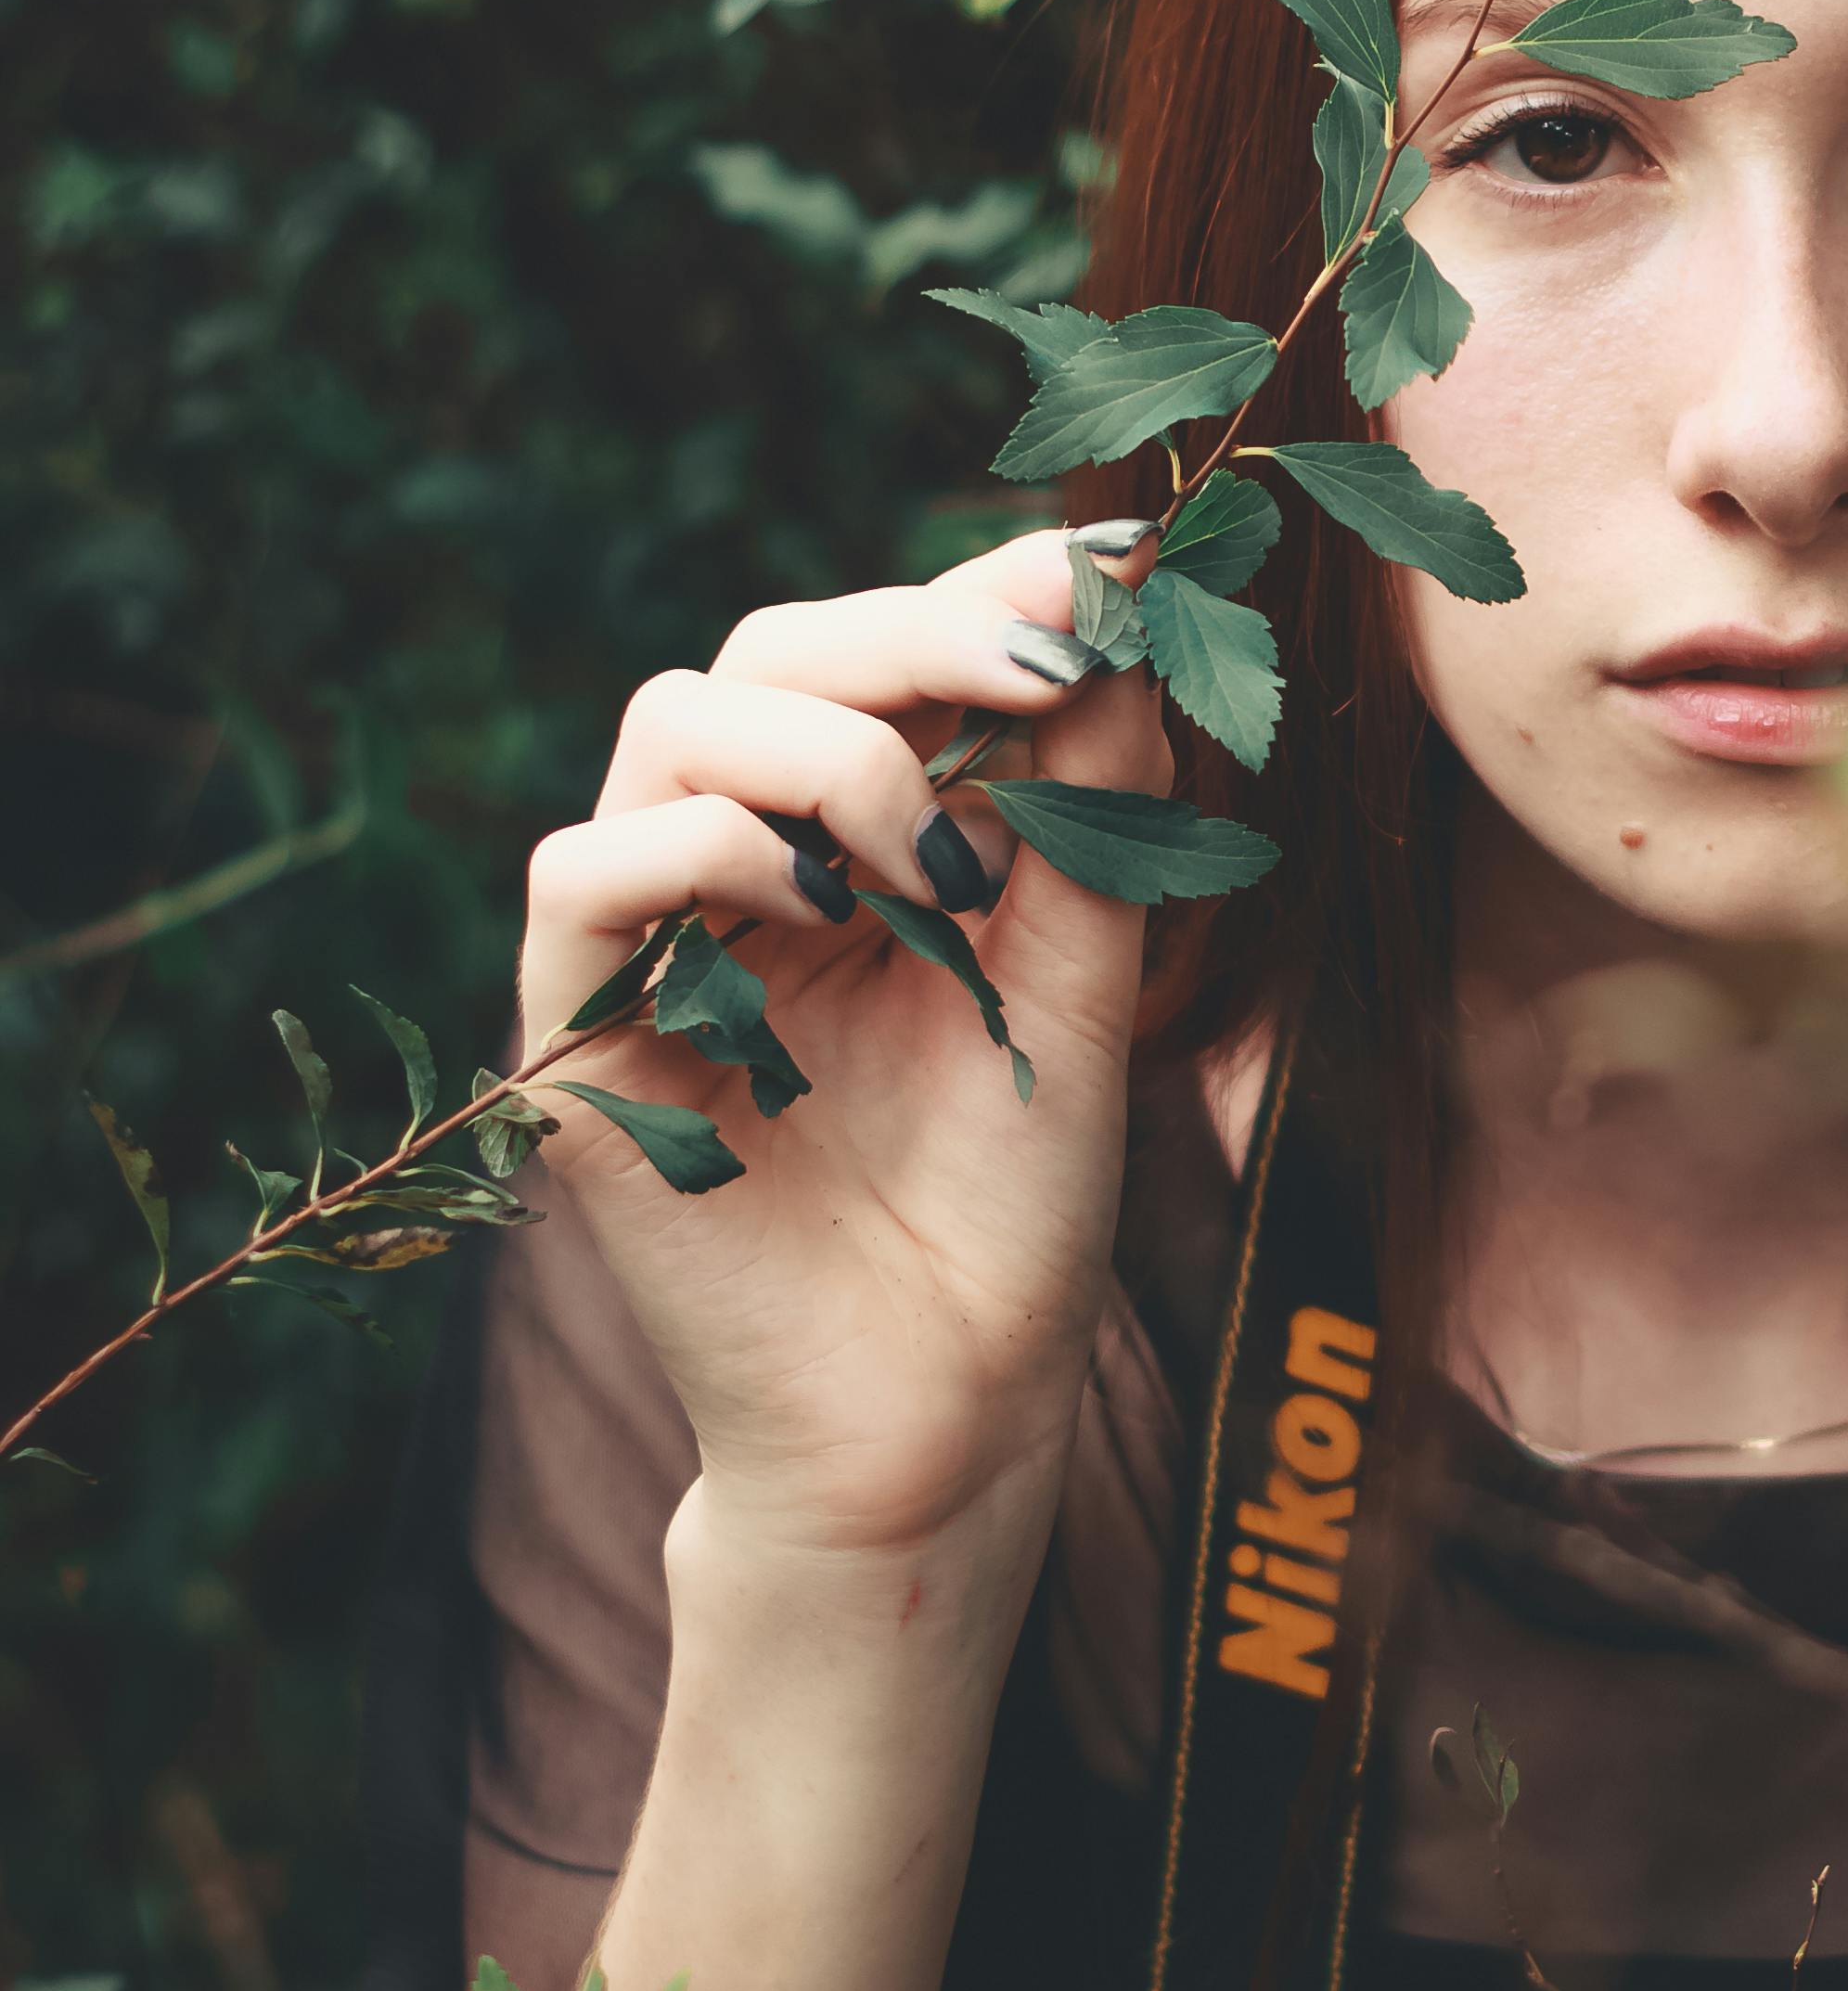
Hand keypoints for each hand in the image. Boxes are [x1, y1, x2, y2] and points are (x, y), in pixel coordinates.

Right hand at [512, 529, 1174, 1562]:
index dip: (981, 596)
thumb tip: (1123, 602)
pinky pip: (584, 872)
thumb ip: (1088, 801)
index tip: (1112, 577)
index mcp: (860, 843)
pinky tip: (818, 907)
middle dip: (915, 635)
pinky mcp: (581, 1040)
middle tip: (1040, 668)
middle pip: (770, 653)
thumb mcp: (1080, 972)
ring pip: (673, 725)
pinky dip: (701, 847)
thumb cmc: (1013, 1212)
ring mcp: (654, 945)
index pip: (884, 653)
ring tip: (944, 867)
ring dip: (830, 752)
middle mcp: (744, 870)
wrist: (950, 1412)